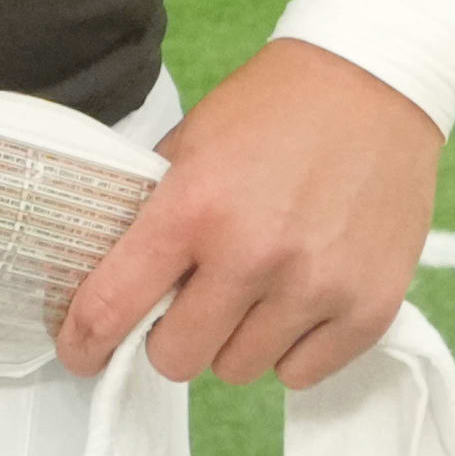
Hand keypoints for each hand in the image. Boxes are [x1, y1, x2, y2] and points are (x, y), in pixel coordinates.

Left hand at [57, 37, 441, 394]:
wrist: (374, 81)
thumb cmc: (275, 107)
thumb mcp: (194, 141)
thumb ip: (156, 211)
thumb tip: (115, 277)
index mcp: (195, 205)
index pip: (114, 305)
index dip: (85, 340)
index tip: (80, 351)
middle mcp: (253, 253)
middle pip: (178, 358)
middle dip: (173, 333)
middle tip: (193, 297)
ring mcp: (315, 286)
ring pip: (239, 370)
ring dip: (236, 337)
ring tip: (257, 284)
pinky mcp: (368, 308)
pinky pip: (300, 374)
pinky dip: (291, 347)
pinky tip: (299, 296)